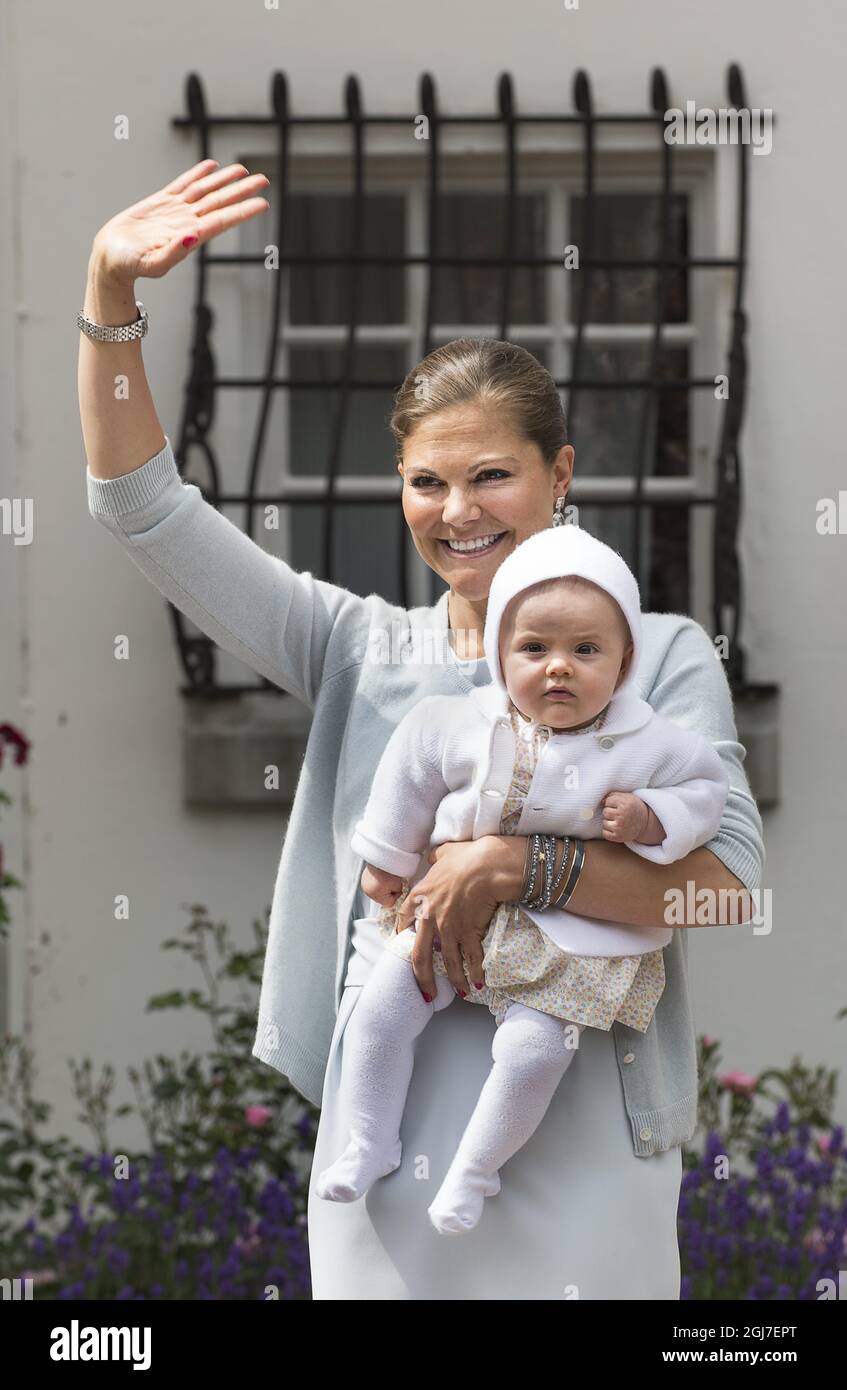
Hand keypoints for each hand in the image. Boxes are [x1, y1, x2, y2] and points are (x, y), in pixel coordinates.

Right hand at [90, 160, 270, 286]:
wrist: (110, 259)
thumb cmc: (129, 267)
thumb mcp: (152, 264)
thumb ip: (174, 253)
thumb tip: (193, 236)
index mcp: (189, 237)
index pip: (222, 221)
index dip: (243, 211)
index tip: (262, 203)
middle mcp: (187, 222)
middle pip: (219, 202)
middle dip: (242, 190)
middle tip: (264, 180)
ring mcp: (175, 211)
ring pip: (205, 190)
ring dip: (224, 180)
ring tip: (242, 169)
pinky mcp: (161, 202)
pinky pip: (183, 184)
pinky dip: (198, 174)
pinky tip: (211, 166)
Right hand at [360, 863, 404, 907]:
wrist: (383, 855)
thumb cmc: (390, 869)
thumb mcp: (398, 885)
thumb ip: (397, 893)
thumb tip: (396, 894)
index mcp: (374, 894)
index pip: (389, 903)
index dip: (396, 896)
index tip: (398, 888)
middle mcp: (367, 890)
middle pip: (382, 899)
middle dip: (388, 892)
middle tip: (393, 881)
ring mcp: (364, 884)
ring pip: (377, 892)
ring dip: (383, 887)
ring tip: (387, 877)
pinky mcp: (364, 878)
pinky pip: (373, 885)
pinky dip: (378, 882)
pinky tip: (382, 875)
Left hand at [393, 838, 500, 1000]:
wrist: (486, 866)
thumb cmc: (466, 857)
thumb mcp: (442, 853)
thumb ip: (434, 858)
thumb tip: (433, 856)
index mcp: (419, 898)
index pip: (405, 923)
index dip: (404, 938)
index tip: (406, 948)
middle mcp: (431, 918)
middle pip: (420, 956)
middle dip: (423, 978)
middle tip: (427, 992)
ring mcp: (450, 928)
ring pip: (449, 962)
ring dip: (455, 980)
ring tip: (461, 991)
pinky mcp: (470, 932)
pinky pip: (472, 958)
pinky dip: (476, 972)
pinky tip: (479, 982)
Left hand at [601, 791, 648, 841]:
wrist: (645, 823)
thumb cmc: (633, 808)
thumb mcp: (626, 797)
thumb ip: (613, 795)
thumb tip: (600, 801)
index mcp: (625, 804)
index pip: (607, 801)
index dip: (611, 803)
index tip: (619, 805)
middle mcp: (622, 816)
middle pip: (605, 812)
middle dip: (610, 812)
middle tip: (619, 814)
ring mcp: (620, 827)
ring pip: (604, 822)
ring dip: (609, 822)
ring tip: (619, 821)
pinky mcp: (618, 837)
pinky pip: (604, 833)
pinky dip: (608, 831)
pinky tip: (616, 828)